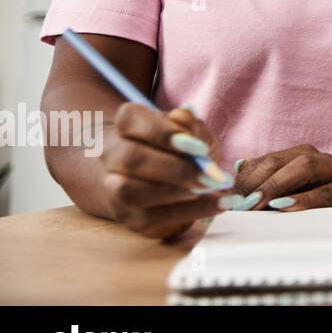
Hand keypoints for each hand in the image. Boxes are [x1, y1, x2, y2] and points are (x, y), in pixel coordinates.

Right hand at [98, 102, 233, 239]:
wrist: (150, 176)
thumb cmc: (174, 147)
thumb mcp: (188, 130)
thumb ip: (189, 124)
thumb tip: (186, 114)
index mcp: (125, 124)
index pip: (132, 120)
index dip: (164, 133)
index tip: (200, 148)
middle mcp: (111, 153)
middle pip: (132, 159)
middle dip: (176, 170)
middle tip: (212, 178)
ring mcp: (112, 186)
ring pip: (130, 191)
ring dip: (176, 193)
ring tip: (211, 190)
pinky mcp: (125, 215)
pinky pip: (150, 218)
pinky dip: (190, 212)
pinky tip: (220, 206)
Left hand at [232, 144, 331, 210]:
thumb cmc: (323, 198)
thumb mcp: (292, 188)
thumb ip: (267, 177)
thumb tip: (239, 166)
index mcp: (301, 154)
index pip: (266, 160)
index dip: (245, 177)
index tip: (227, 197)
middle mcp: (318, 158)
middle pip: (282, 160)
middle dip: (256, 181)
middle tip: (238, 202)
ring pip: (304, 167)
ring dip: (276, 185)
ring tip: (257, 202)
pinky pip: (325, 192)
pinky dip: (304, 199)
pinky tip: (285, 207)